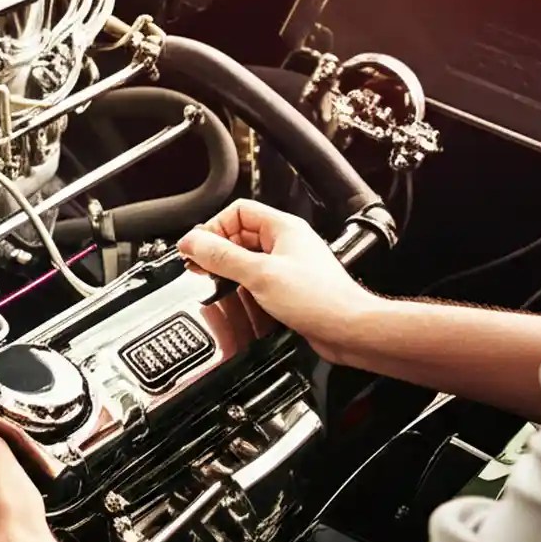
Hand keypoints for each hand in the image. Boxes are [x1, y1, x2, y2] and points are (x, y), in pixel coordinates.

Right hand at [176, 199, 382, 362]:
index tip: (195, 248)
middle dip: (216, 248)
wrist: (349, 330)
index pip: (237, 211)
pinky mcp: (288, 286)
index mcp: (283, 228)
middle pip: (239, 233)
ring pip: (247, 256)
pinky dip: (241, 283)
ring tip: (212, 280)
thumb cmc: (320, 300)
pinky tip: (235, 296)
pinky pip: (256, 276)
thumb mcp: (260, 274)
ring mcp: (287, 264)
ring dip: (227, 267)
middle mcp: (286, 242)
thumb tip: (191, 242)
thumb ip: (221, 257)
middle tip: (198, 265)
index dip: (213, 227)